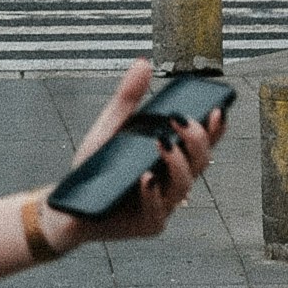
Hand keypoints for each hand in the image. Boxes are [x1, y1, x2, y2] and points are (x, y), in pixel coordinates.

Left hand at [40, 56, 222, 253]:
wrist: (70, 202)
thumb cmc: (97, 166)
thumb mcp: (111, 127)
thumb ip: (128, 99)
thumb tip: (144, 62)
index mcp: (170, 159)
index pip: (201, 144)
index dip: (215, 130)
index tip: (217, 109)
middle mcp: (173, 182)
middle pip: (200, 163)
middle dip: (197, 141)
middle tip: (181, 120)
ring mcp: (164, 205)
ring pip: (184, 187)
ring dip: (177, 165)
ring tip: (162, 144)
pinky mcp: (148, 225)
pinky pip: (157, 212)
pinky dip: (152, 194)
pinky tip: (145, 179)